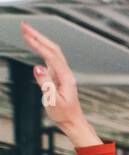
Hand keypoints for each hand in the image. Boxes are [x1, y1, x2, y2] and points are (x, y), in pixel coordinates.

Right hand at [20, 23, 99, 147]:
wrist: (73, 122)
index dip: (39, 45)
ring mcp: (62, 74)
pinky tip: (34, 44)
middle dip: (38, 36)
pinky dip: (41, 48)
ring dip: (39, 40)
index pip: (51, 56)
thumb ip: (45, 84)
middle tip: (24, 26)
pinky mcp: (58, 76)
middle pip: (52, 49)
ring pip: (51, 52)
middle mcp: (65, 73)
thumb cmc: (64, 115)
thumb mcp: (53, 102)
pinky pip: (49, 58)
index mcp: (66, 78)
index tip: (27, 35)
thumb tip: (38, 67)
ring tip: (26, 31)